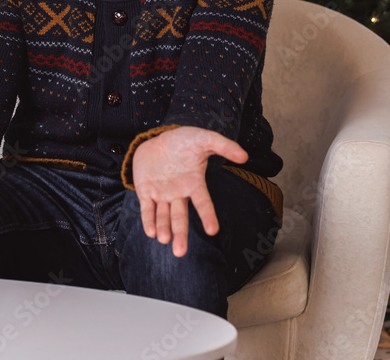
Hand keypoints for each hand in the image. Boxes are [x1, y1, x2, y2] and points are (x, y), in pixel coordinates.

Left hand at [132, 126, 247, 256]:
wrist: (158, 139)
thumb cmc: (183, 141)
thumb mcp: (204, 138)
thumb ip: (223, 146)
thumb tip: (245, 156)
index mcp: (194, 185)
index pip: (203, 204)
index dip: (208, 216)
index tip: (213, 231)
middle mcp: (179, 194)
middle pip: (180, 218)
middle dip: (180, 235)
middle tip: (180, 253)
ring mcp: (162, 194)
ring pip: (163, 216)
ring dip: (163, 228)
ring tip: (164, 240)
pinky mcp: (146, 191)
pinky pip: (147, 208)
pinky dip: (148, 220)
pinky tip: (150, 232)